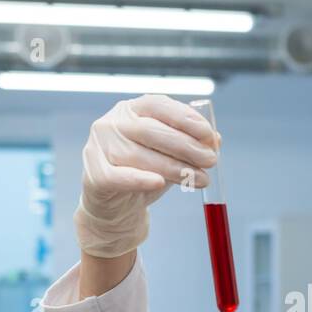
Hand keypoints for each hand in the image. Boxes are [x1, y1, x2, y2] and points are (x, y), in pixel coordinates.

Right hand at [75, 94, 219, 257]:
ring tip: (201, 179)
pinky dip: (140, 179)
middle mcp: (112, 123)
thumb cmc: (144, 172)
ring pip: (141, 156)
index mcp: (131, 109)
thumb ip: (190, 143)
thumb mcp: (169, 155)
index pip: (158, 105)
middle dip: (186, 146)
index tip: (209, 135)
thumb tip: (215, 139)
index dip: (185, 118)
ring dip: (175, 168)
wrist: (116, 206)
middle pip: (151, 131)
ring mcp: (99, 147)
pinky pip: (120, 176)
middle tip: (211, 160)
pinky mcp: (95, 174)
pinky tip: (159, 182)